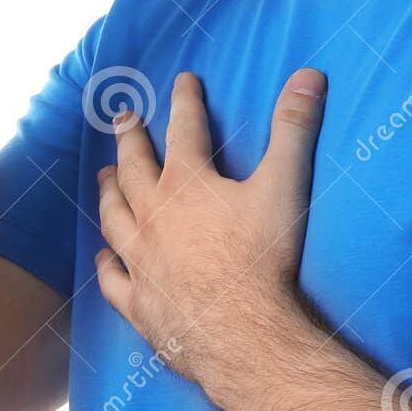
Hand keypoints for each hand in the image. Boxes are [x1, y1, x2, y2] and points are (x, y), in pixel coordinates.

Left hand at [95, 69, 327, 399]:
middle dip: (131, 138)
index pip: (184, 128)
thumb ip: (293, 128)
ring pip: (113, 216)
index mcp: (187, 184)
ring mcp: (140, 260)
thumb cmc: (263, 259)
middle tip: (125, 118)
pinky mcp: (138, 303)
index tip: (183, 80)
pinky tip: (103, 255)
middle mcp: (153, 216)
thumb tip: (308, 75)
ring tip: (104, 175)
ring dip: (108, 192)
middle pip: (134, 168)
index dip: (185, 100)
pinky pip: (113, 278)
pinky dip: (106, 263)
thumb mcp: (284, 185)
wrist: (243, 335)